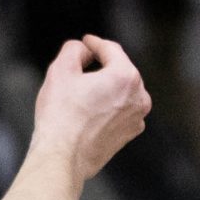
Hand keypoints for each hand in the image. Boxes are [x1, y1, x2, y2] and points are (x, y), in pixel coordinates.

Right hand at [30, 34, 150, 182]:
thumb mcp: (60, 70)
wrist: (62, 157)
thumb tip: (83, 50)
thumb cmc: (60, 116)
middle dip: (100, 67)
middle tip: (79, 68)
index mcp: (126, 76)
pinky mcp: (129, 134)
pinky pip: (119, 111)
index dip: (94, 43)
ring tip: (81, 94)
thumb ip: (74, 49)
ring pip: (119, 92)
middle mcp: (139, 96)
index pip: (110, 50)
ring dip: (104, 88)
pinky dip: (107, 107)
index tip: (86, 42)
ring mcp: (136, 117)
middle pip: (118, 71)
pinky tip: (88, 113)